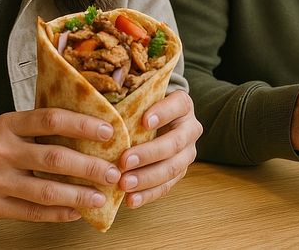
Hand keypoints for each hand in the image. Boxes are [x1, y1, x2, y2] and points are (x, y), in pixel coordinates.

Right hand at [0, 108, 121, 221]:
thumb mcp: (5, 127)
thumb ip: (37, 129)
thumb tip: (87, 131)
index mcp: (8, 124)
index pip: (51, 119)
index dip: (82, 124)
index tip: (108, 130)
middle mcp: (1, 150)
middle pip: (54, 158)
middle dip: (89, 166)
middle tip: (113, 172)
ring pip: (46, 190)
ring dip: (79, 195)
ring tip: (101, 197)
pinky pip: (33, 212)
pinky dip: (59, 213)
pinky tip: (77, 212)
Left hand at [116, 90, 200, 208]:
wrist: (161, 119)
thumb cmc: (145, 105)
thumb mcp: (143, 97)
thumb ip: (131, 98)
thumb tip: (107, 100)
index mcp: (183, 105)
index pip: (178, 105)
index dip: (163, 113)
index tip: (144, 121)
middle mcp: (190, 128)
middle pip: (174, 143)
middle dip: (149, 154)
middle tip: (124, 161)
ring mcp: (188, 152)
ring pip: (172, 168)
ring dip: (147, 178)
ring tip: (124, 184)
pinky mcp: (180, 172)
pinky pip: (167, 186)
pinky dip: (148, 194)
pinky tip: (131, 200)